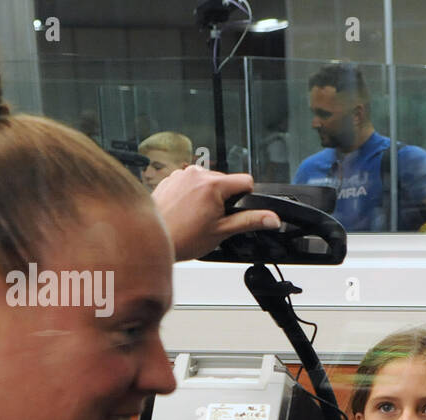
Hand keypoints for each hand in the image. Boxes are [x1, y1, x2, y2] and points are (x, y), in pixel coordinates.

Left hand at [151, 165, 279, 260]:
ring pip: (208, 181)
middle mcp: (197, 174)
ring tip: (196, 216)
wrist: (152, 239)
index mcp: (213, 184)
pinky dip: (192, 194)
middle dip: (225, 198)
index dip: (246, 198)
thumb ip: (251, 221)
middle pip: (226, 181)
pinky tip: (185, 211)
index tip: (235, 211)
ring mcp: (182, 174)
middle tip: (212, 219)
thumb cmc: (183, 238)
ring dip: (208, 195)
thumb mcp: (223, 231)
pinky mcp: (171, 178)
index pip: (245, 181)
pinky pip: (191, 182)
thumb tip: (273, 219)